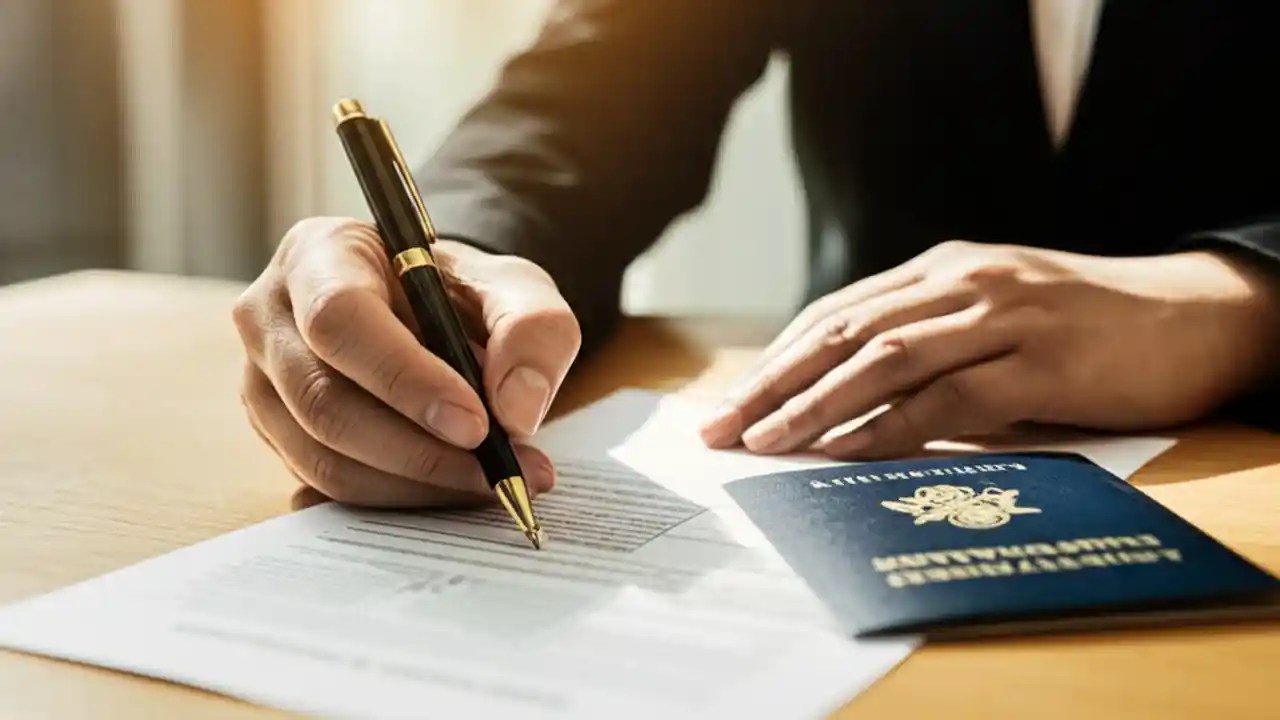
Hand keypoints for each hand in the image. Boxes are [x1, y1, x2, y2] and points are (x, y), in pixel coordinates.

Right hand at [234, 217, 580, 505]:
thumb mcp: (517, 288)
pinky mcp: (277, 436)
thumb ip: (533, 331)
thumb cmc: (463, 293)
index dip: (405, 378)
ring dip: (417, 482)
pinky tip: (456, 488)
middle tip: (501, 470)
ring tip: (495, 480)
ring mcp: (263, 381)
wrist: (436, 316)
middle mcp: (271, 315)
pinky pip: (329, 486)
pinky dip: (399, 498)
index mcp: (319, 254)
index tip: (476, 424)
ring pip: (324, 456)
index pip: (340, 319)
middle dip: (419, 449)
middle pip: (323, 400)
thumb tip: (516, 410)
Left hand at [700, 241, 1279, 458]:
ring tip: (763, 444)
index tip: (731, 401)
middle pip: (842, 333)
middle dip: (772, 384)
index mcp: (943, 267)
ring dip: (814, 406)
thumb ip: (929, 339)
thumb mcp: (994, 314)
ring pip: (883, 360)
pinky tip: (847, 456)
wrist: (1193, 315)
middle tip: (718, 428)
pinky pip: (949, 400)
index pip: (837, 313)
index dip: (776, 359)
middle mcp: (963, 282)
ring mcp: (1003, 316)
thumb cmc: (1084, 325)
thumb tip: (845, 397)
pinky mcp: (1041, 362)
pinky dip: (891, 429)